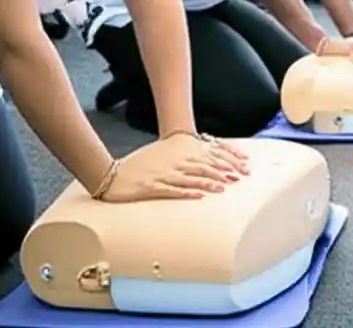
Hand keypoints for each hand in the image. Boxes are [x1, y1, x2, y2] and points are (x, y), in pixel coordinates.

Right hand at [100, 133, 247, 201]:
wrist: (111, 176)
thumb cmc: (138, 167)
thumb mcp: (161, 157)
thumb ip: (181, 158)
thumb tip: (202, 162)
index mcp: (176, 154)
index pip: (206, 155)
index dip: (225, 160)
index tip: (241, 166)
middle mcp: (171, 163)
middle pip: (202, 166)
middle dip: (222, 171)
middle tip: (239, 178)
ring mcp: (162, 175)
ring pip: (189, 178)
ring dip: (207, 182)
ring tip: (223, 187)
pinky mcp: (151, 188)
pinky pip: (172, 190)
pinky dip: (186, 193)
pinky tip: (199, 196)